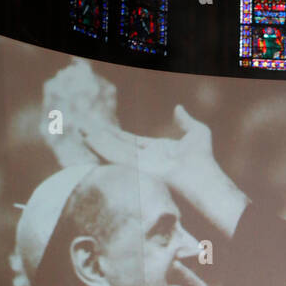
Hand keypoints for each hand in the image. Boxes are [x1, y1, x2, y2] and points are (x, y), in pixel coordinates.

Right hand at [80, 106, 248, 238]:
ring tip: (81, 131)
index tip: (100, 127)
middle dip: (100, 136)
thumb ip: (185, 121)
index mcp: (156, 150)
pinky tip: (90, 140)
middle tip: (83, 127)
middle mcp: (145, 159)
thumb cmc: (203, 159)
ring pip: (113, 150)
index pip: (131, 141)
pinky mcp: (136, 169)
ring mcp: (140, 165)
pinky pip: (116, 157)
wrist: (202, 177)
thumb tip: (178, 108)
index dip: (115, 134)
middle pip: (118, 145)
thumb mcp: (197, 133)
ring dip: (97, 141)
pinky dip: (102, 148)